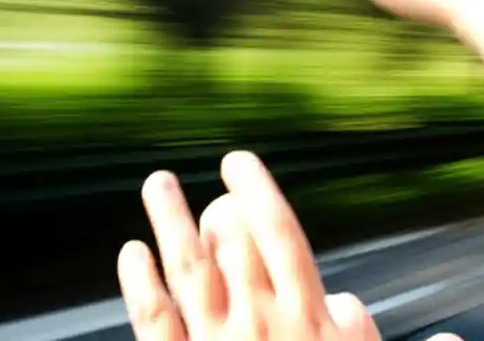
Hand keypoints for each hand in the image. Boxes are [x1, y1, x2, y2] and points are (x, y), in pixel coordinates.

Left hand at [118, 151, 378, 339]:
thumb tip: (353, 305)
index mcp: (309, 321)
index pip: (282, 237)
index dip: (259, 193)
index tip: (239, 162)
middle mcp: (259, 322)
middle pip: (233, 245)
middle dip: (219, 210)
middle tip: (211, 192)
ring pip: (188, 267)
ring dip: (168, 221)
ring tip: (156, 184)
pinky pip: (154, 320)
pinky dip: (140, 284)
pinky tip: (131, 253)